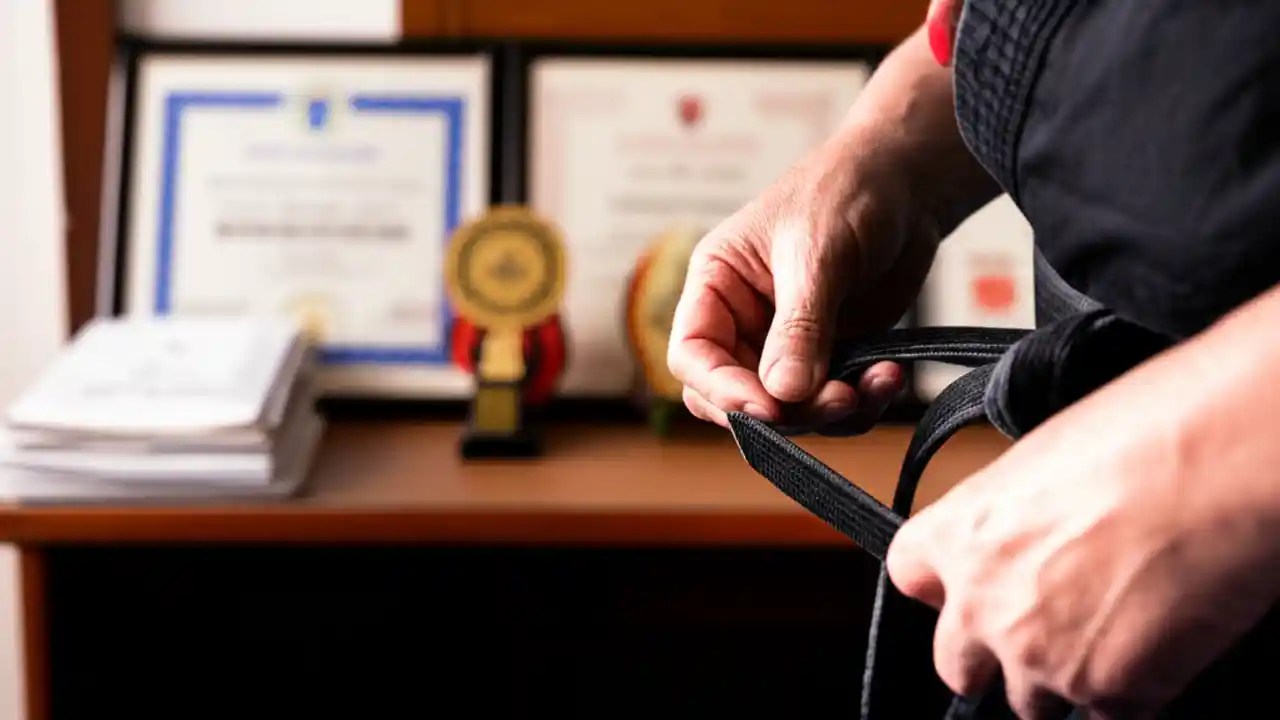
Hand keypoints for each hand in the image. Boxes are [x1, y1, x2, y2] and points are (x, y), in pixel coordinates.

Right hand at [665, 129, 934, 430]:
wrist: (908, 183)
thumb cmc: (845, 192)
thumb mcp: (817, 254)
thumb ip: (800, 326)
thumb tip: (783, 394)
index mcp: (717, 285)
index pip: (693, 355)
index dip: (721, 390)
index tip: (768, 408)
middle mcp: (743, 322)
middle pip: (736, 395)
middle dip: (784, 410)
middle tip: (836, 402)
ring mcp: (787, 344)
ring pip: (788, 408)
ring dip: (830, 412)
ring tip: (875, 385)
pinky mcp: (832, 355)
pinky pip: (833, 402)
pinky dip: (861, 402)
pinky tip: (889, 377)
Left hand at [885, 327, 1279, 718]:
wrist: (1224, 467)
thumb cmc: (1145, 432)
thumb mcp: (1047, 456)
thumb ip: (1013, 514)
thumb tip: (1027, 528)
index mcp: (960, 533)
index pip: (911, 574)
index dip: (941, 583)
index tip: (962, 584)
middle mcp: (985, 604)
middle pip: (957, 663)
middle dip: (991, 652)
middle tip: (1041, 626)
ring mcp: (1041, 657)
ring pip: (1030, 700)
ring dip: (1060, 675)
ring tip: (1113, 628)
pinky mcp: (1109, 692)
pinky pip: (1105, 713)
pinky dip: (1131, 689)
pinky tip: (1160, 643)